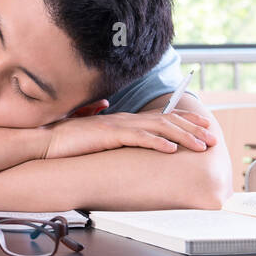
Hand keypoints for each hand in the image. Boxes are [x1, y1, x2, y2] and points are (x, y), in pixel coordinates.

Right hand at [41, 109, 217, 159]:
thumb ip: (95, 115)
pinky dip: (157, 143)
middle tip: (212, 135)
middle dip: (192, 127)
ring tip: (202, 145)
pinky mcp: (109, 136)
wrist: (43, 140)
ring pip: (159, 129)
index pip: (158, 117)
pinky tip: (172, 150)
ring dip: (183, 137)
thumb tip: (103, 105)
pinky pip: (139, 139)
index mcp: (121, 120)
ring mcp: (117, 127)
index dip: (182, 120)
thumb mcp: (84, 126)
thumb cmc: (62, 137)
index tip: (200, 126)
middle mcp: (123, 119)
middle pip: (165, 120)